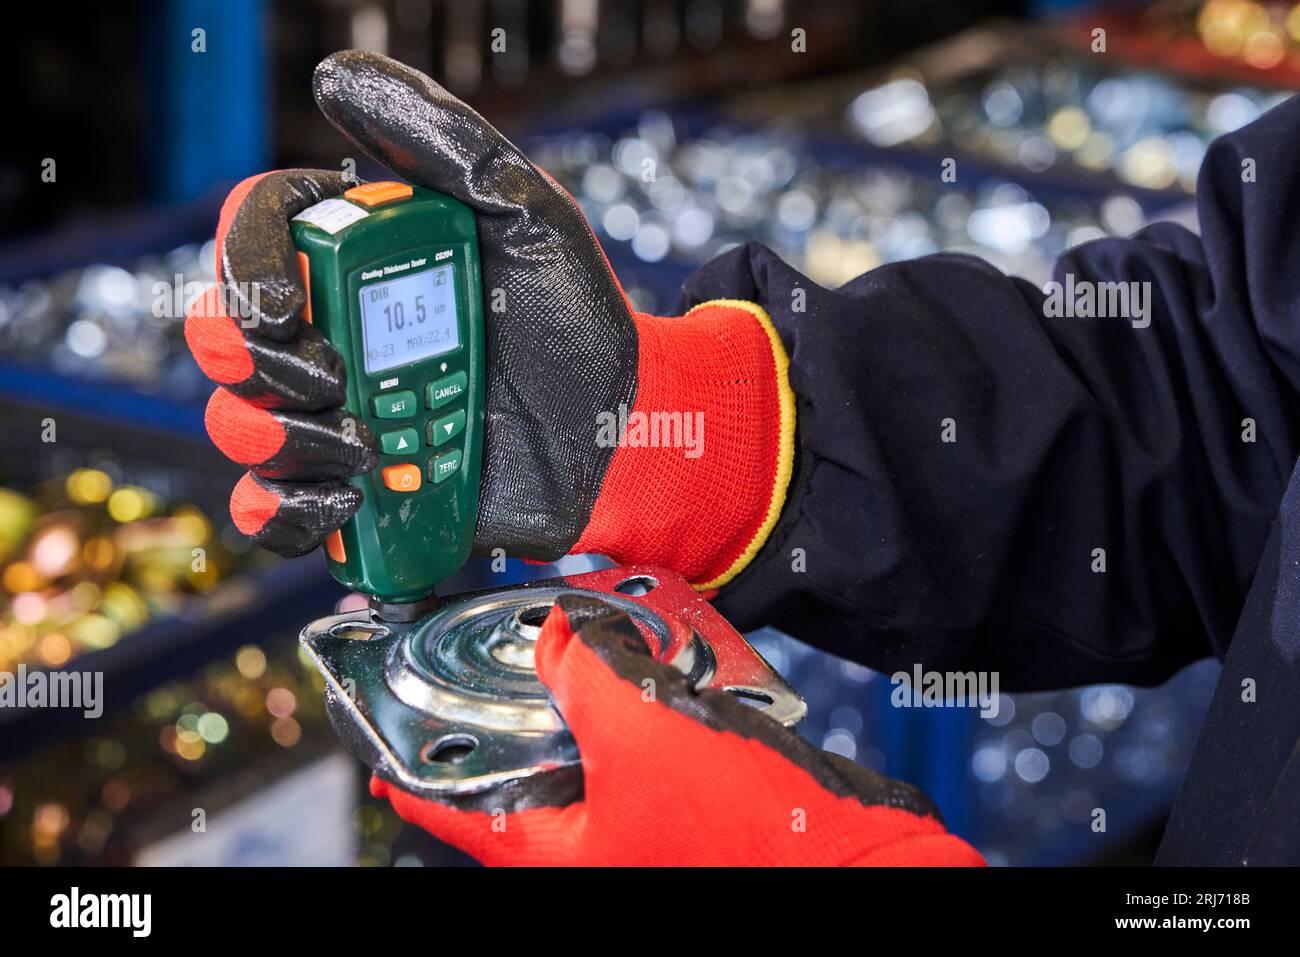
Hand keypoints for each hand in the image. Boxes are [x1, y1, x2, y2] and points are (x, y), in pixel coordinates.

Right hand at [188, 50, 794, 588]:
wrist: (619, 428)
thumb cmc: (576, 317)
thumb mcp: (528, 214)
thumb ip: (447, 148)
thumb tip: (339, 78)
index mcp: (356, 258)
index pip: (253, 235)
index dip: (243, 265)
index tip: (286, 304)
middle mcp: (330, 330)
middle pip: (220, 335)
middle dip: (256, 361)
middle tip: (333, 376)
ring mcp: (336, 412)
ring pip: (238, 425)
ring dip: (280, 441)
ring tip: (366, 447)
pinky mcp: (354, 488)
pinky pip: (272, 512)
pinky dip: (285, 514)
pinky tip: (348, 501)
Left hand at [371, 595, 985, 865]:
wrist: (863, 858)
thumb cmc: (754, 836)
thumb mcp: (643, 736)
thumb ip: (584, 673)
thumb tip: (556, 634)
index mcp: (556, 851)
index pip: (452, 808)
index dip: (408, 762)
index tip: (373, 731)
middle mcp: (591, 844)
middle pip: (522, 765)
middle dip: (516, 700)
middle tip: (505, 645)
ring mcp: (641, 825)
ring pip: (589, 750)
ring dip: (590, 691)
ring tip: (592, 640)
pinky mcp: (689, 802)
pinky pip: (647, 744)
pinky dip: (647, 700)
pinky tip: (665, 663)